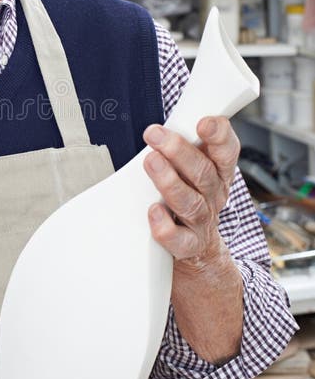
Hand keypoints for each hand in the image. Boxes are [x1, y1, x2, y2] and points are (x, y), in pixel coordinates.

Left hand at [143, 116, 239, 274]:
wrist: (198, 255)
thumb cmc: (189, 201)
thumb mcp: (193, 173)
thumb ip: (182, 149)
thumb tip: (159, 125)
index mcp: (218, 174)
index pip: (227, 151)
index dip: (219, 135)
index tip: (204, 122)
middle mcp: (214, 196)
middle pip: (203, 173)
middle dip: (179, 151)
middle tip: (155, 134)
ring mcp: (202, 223)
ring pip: (190, 203)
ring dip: (169, 181)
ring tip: (151, 162)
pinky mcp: (187, 247)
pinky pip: (177, 239)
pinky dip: (164, 226)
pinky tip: (153, 211)